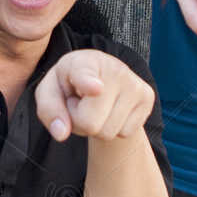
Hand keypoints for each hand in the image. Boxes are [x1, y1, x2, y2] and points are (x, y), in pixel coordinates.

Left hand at [34, 50, 154, 141]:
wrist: (100, 78)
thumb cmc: (70, 85)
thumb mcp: (50, 93)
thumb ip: (49, 111)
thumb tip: (61, 133)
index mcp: (81, 62)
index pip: (84, 76)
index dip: (88, 83)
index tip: (95, 88)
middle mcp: (113, 68)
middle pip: (91, 124)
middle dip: (81, 122)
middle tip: (82, 104)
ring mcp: (133, 83)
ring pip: (108, 133)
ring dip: (97, 127)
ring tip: (96, 106)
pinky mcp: (147, 97)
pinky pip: (125, 134)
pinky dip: (114, 128)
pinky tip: (110, 110)